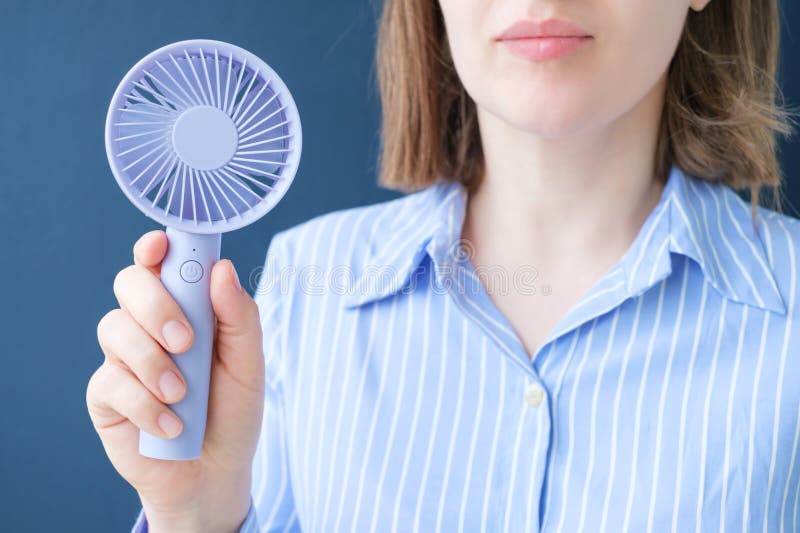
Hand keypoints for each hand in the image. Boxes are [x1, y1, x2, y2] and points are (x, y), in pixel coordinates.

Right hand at [86, 230, 264, 532]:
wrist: (214, 471)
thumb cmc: (232, 410)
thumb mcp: (250, 364)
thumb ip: (239, 317)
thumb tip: (222, 269)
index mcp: (186, 307)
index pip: (162, 263)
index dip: (156, 247)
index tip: (160, 246)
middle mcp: (149, 324)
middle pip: (130, 284)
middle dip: (155, 305)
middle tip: (186, 340)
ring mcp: (123, 357)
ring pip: (114, 329)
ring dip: (153, 362)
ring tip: (183, 395)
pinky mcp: (106, 394)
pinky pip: (111, 382)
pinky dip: (146, 405)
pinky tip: (171, 426)